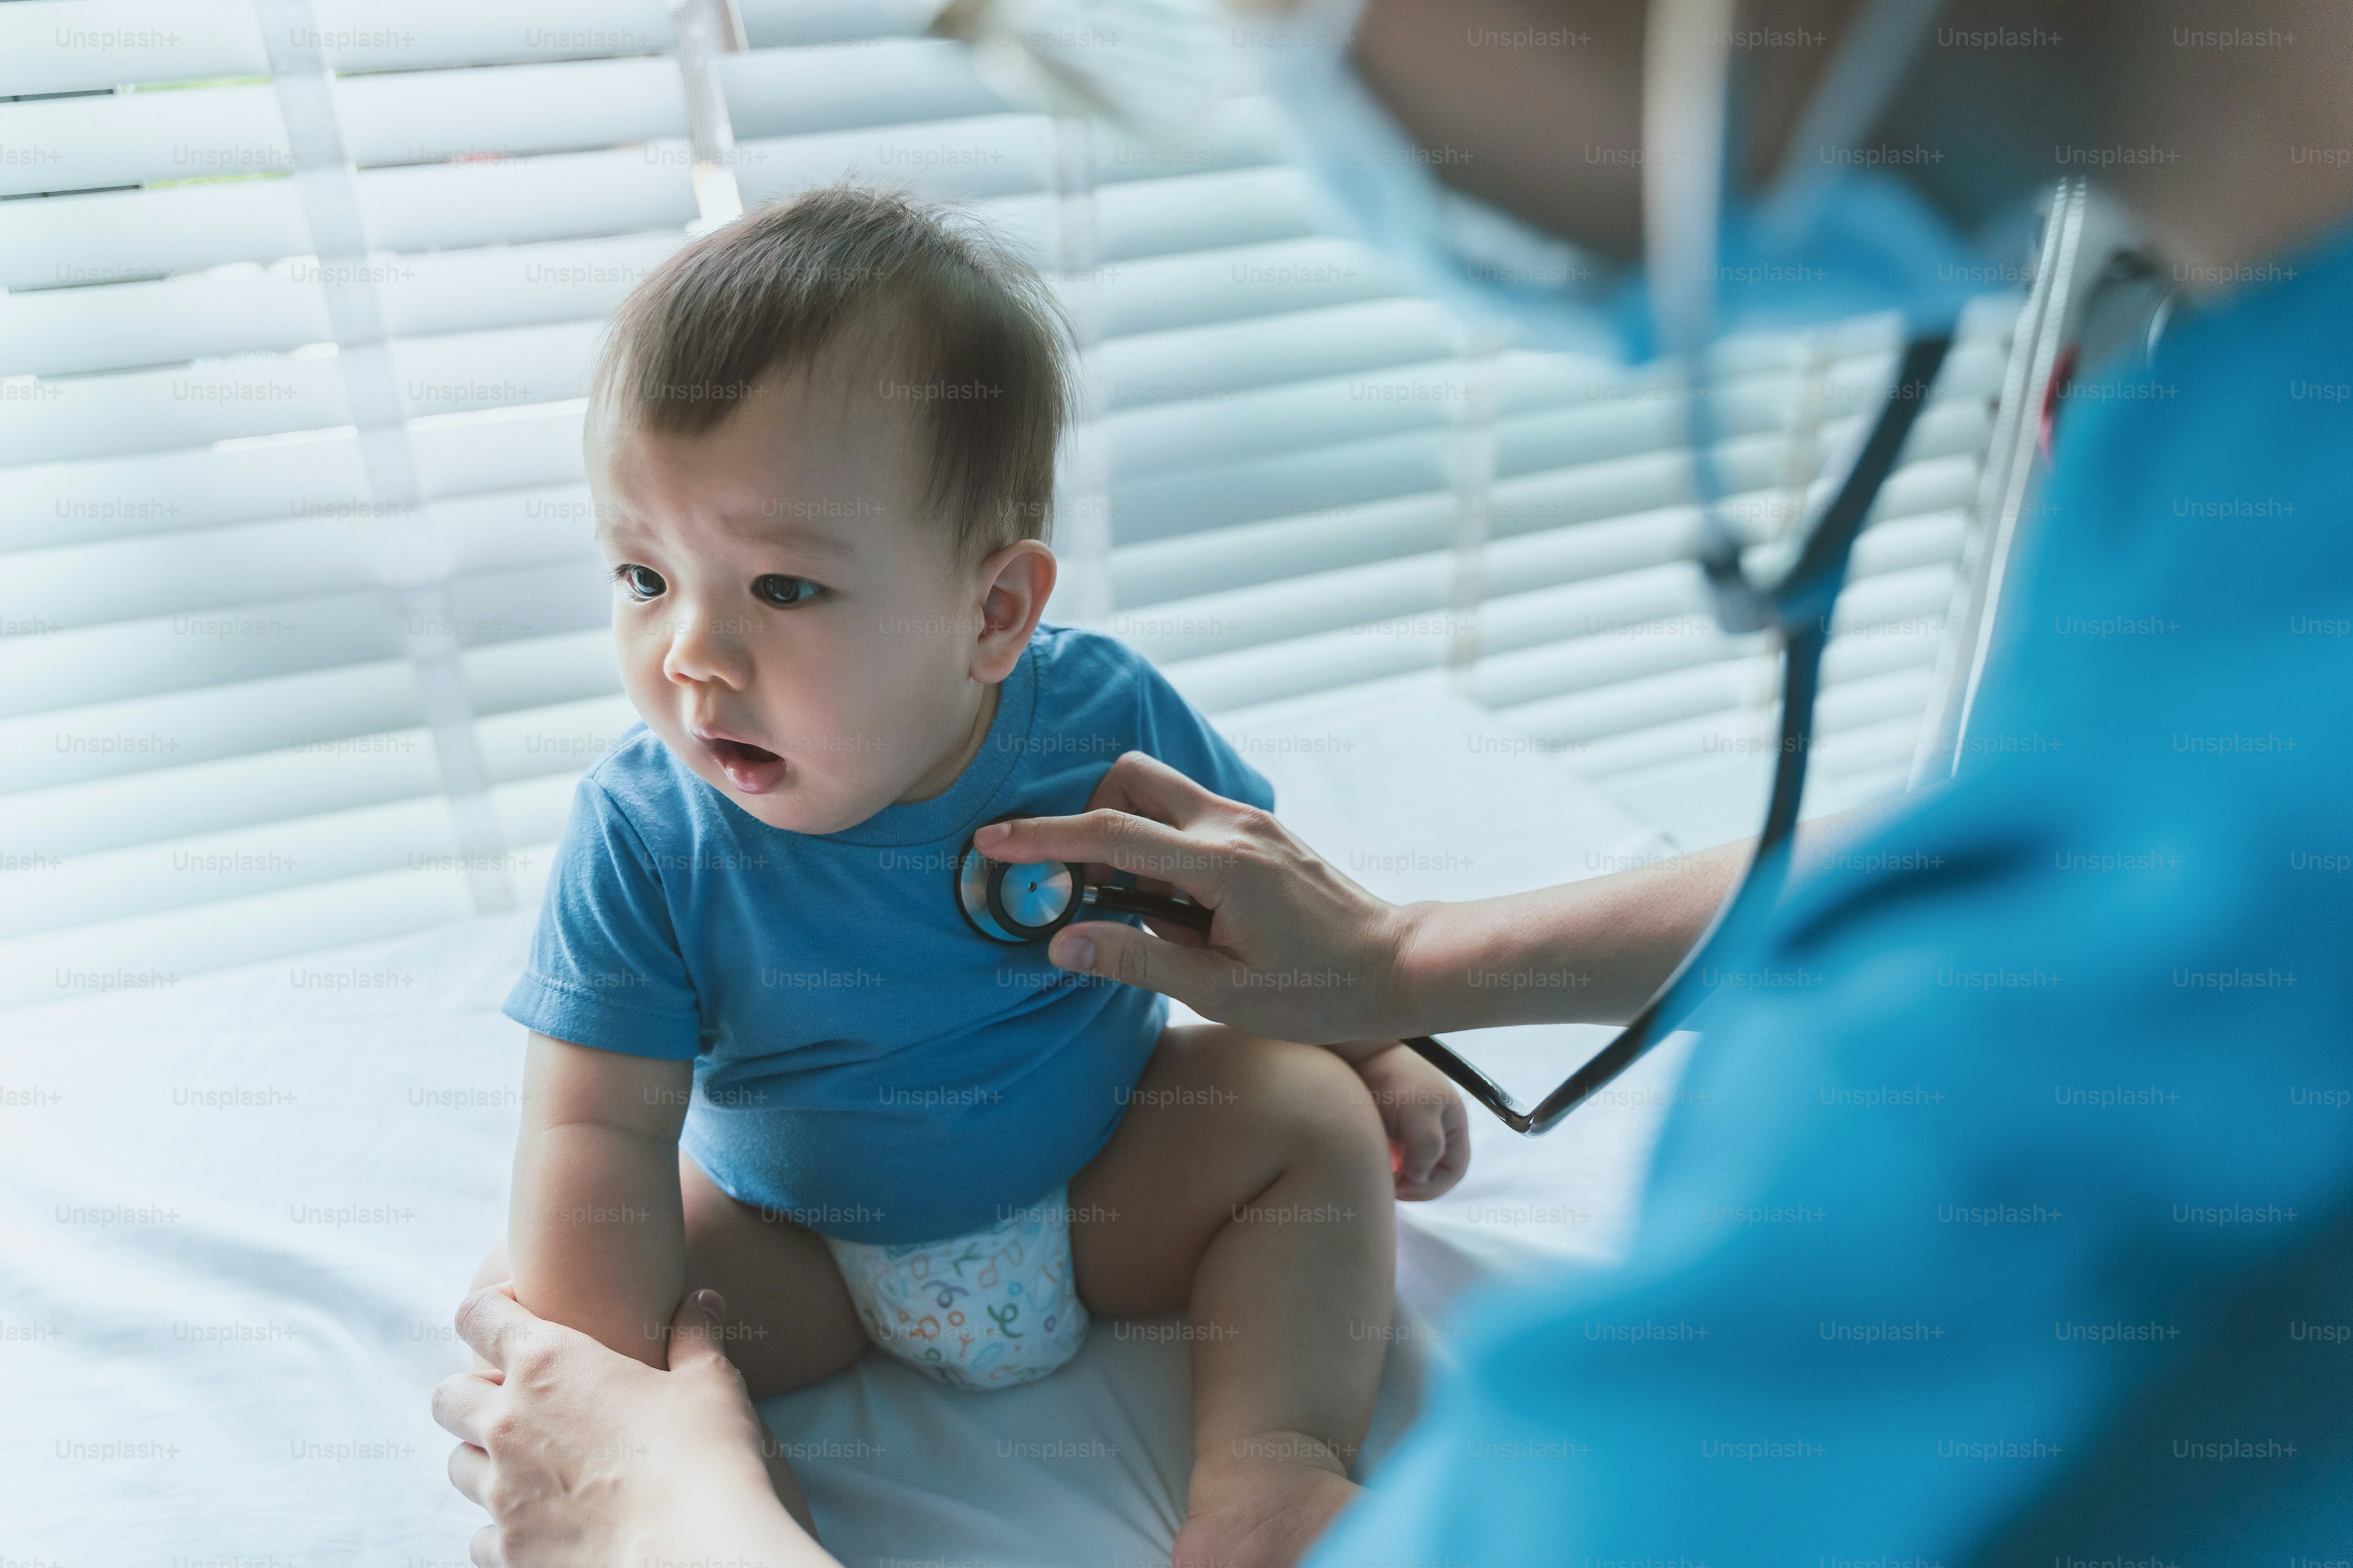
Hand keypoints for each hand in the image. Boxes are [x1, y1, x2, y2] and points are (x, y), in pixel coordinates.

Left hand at [432, 1285, 829, 1567]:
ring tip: (530, 1463)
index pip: (480, 1315)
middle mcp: (508, 1424)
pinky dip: (502, 1526)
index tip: (519, 1313)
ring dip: (484, 1459)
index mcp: (549, 1364)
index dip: (492, 1308)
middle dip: (473, 1393)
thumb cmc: (702, 1457)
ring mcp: (501, 1494)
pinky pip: (478, 1535)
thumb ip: (695, 1335)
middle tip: (520, 1400)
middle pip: (449, 1396)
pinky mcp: (507, 1552)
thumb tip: (702, 1299)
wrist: (693, 1552)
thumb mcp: (708, 1382)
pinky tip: (542, 1522)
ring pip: (457, 1465)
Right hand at [974, 751, 1422, 1043]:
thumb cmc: (1318, 992)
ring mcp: (1248, 820)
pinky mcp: (1256, 829)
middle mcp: (1232, 825)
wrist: (1397, 966)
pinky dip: (1156, 843)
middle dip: (1086, 817)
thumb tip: (1062, 941)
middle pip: (1128, 779)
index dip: (1041, 838)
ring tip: (1134, 907)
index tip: (991, 842)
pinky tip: (1171, 905)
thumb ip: (1139, 963)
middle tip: (1082, 887)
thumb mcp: (1223, 994)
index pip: (1108, 834)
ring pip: (1155, 790)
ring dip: (1122, 831)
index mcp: (1221, 866)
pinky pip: (1184, 814)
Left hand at [1351, 1044, 1471, 1199]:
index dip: (1432, 1187)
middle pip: (1433, 1173)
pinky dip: (1386, 1167)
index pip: (1453, 1170)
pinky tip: (1371, 1163)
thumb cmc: (1394, 1078)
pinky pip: (1394, 1160)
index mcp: (1453, 1125)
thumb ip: (1427, 1147)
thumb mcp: (1418, 1111)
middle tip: (1389, 1189)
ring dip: (1399, 1178)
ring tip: (1379, 1177)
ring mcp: (1413, 1131)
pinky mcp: (1391, 1131)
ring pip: (1412, 1169)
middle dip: (1414, 1186)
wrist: (1362, 1055)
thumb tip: (1420, 1178)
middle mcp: (1436, 1130)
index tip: (1404, 1189)